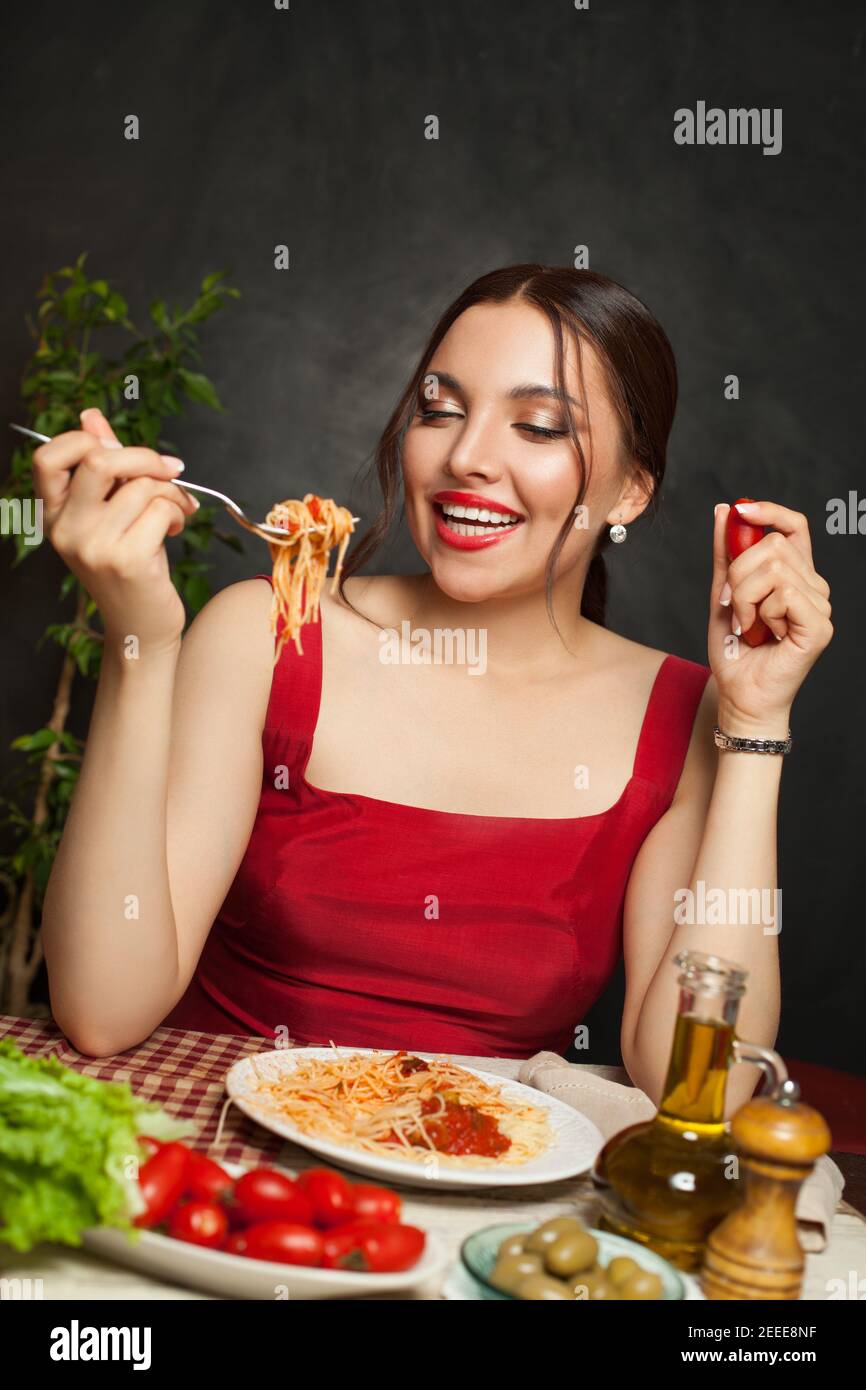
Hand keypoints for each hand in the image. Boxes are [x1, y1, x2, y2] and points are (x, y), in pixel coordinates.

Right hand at [33, 407, 198, 655]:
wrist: (141, 626)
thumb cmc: (129, 565)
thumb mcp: (109, 514)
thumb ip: (102, 467)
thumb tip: (91, 415)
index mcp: (54, 515)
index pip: (47, 458)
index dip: (86, 441)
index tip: (119, 449)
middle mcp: (67, 530)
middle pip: (100, 460)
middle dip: (144, 457)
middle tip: (169, 469)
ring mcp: (94, 547)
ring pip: (142, 486)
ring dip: (171, 492)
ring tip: (176, 512)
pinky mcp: (127, 560)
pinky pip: (161, 509)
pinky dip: (179, 512)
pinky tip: (175, 530)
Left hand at [708, 501, 832, 734]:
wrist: (738, 692)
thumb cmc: (733, 648)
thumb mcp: (723, 593)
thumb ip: (726, 554)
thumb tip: (726, 509)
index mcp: (794, 574)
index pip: (795, 526)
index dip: (771, 511)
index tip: (742, 509)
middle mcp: (813, 586)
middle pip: (774, 545)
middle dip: (740, 573)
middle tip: (734, 606)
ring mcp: (820, 606)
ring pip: (776, 569)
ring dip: (746, 597)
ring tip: (747, 624)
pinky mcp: (820, 626)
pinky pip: (785, 594)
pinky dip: (761, 613)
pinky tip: (762, 634)